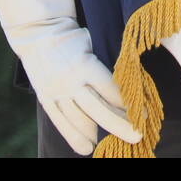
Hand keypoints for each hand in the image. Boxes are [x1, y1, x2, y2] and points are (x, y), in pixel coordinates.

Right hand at [18, 21, 142, 155]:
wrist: (38, 32)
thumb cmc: (73, 36)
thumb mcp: (92, 44)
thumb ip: (104, 66)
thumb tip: (127, 84)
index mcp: (85, 64)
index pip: (110, 89)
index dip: (127, 103)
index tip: (142, 114)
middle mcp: (70, 81)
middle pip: (98, 109)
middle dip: (119, 124)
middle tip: (137, 136)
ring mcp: (56, 92)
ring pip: (78, 119)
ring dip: (96, 134)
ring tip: (113, 144)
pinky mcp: (45, 98)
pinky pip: (60, 121)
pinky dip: (73, 135)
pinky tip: (85, 147)